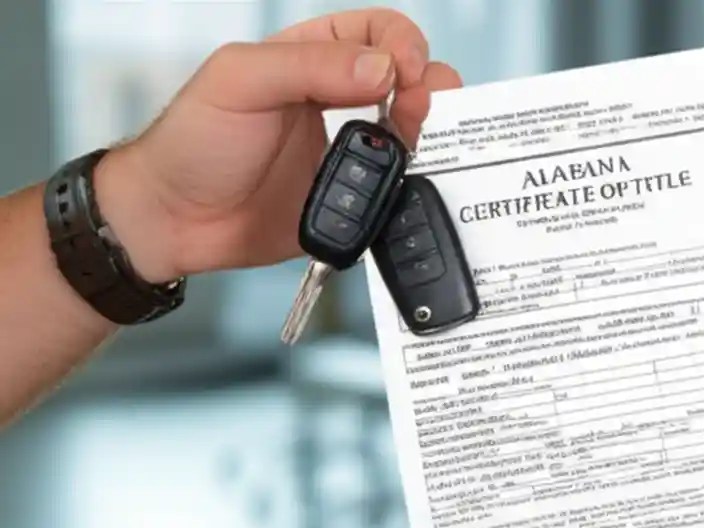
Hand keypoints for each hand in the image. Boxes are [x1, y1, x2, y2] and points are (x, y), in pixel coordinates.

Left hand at [92, 9, 461, 282]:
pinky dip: (416, 182)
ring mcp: (350, 150)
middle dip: (428, 87)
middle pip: (410, 78)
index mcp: (312, 56)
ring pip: (415, 132)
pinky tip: (410, 180)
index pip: (378, 31)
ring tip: (415, 144)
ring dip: (429, 133)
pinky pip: (400, 187)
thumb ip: (309, 66)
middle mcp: (338, 99)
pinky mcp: (354, 198)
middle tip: (417, 109)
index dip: (402, 45)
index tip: (402, 73)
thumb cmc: (191, 142)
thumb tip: (381, 68)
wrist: (175, 222)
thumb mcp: (239, 81)